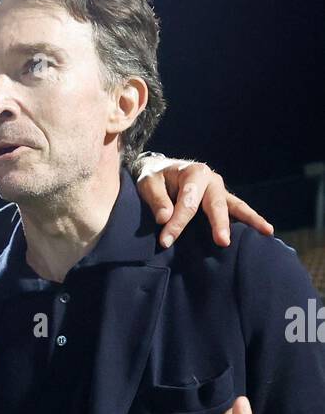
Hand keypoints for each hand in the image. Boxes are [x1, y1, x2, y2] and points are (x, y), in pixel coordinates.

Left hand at [135, 155, 273, 249]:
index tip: (165, 242)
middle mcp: (211, 180)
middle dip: (219, 223)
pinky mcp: (222, 201)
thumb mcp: (148, 183)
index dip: (177, 223)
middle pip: (216, 204)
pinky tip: (264, 232)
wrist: (160, 171)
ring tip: (266, 231)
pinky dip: (249, 221)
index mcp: (193, 173)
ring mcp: (219, 191)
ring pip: (236, 206)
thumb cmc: (154, 178)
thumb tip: (165, 219)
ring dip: (250, 220)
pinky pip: (237, 211)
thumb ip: (156, 199)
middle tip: (222, 242)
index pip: (187, 202)